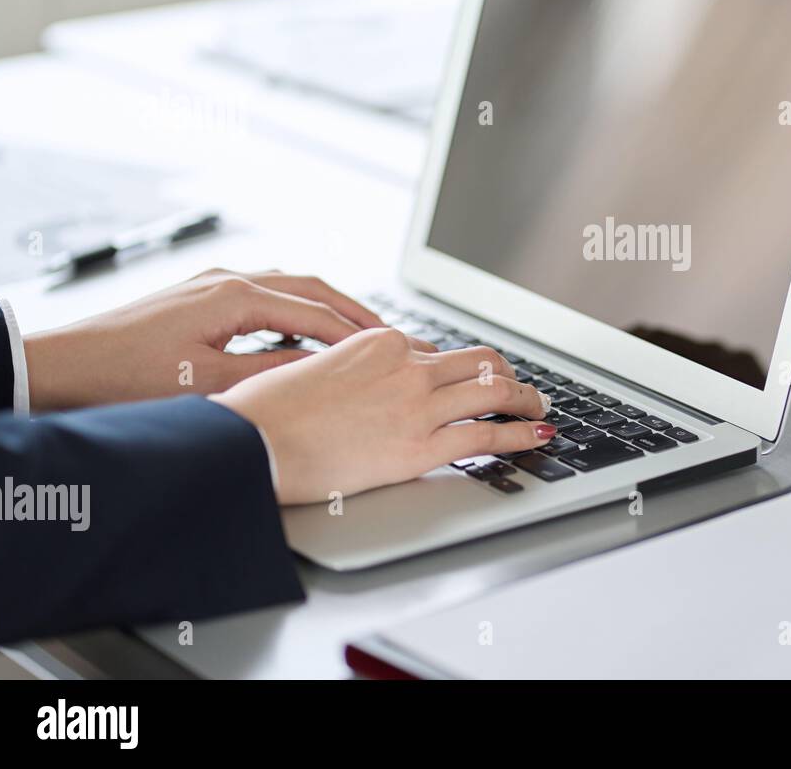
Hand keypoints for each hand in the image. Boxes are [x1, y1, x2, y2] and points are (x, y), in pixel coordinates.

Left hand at [23, 268, 403, 410]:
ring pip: (289, 288)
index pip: (315, 313)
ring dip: (325, 308)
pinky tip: (303, 331)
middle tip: (391, 333)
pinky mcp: (199, 298)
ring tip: (357, 331)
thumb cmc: (123, 377)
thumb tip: (319, 367)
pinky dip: (296, 310)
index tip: (390, 350)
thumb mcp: (208, 383)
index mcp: (234, 295)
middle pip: (310, 288)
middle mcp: (227, 280)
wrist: (60, 366)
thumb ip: (271, 370)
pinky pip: (265, 295)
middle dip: (353, 311)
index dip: (357, 334)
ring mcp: (212, 285)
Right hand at [210, 329, 554, 503]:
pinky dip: (521, 433)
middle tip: (521, 387)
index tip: (473, 377)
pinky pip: (488, 434)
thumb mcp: (311, 369)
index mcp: (379, 343)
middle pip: (481, 361)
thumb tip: (365, 383)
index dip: (460, 368)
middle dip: (508, 374)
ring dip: (526, 400)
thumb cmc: (266, 412)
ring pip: (495, 390)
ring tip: (539, 408)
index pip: (437, 350)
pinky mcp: (421, 446)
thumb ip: (351, 369)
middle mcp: (406, 366)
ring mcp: (418, 405)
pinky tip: (536, 436)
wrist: (251, 443)